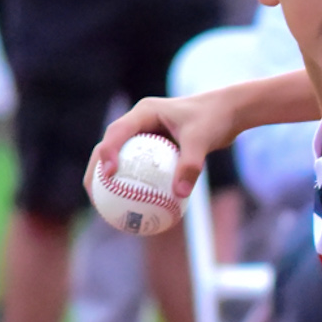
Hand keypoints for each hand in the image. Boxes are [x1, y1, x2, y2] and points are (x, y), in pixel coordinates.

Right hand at [88, 93, 235, 202]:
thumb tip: (180, 194)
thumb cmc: (214, 120)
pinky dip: (135, 186)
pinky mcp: (154, 147)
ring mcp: (145, 134)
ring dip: (109, 181)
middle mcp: (140, 122)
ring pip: (120, 159)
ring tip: (106, 208)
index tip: (109, 174)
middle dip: (96, 171)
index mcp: (144, 112)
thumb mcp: (203, 140)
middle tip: (94, 197)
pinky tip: (136, 209)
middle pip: (108, 146)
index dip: (108, 152)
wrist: (228, 112)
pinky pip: (140, 169)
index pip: (117, 131)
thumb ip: (190, 164)